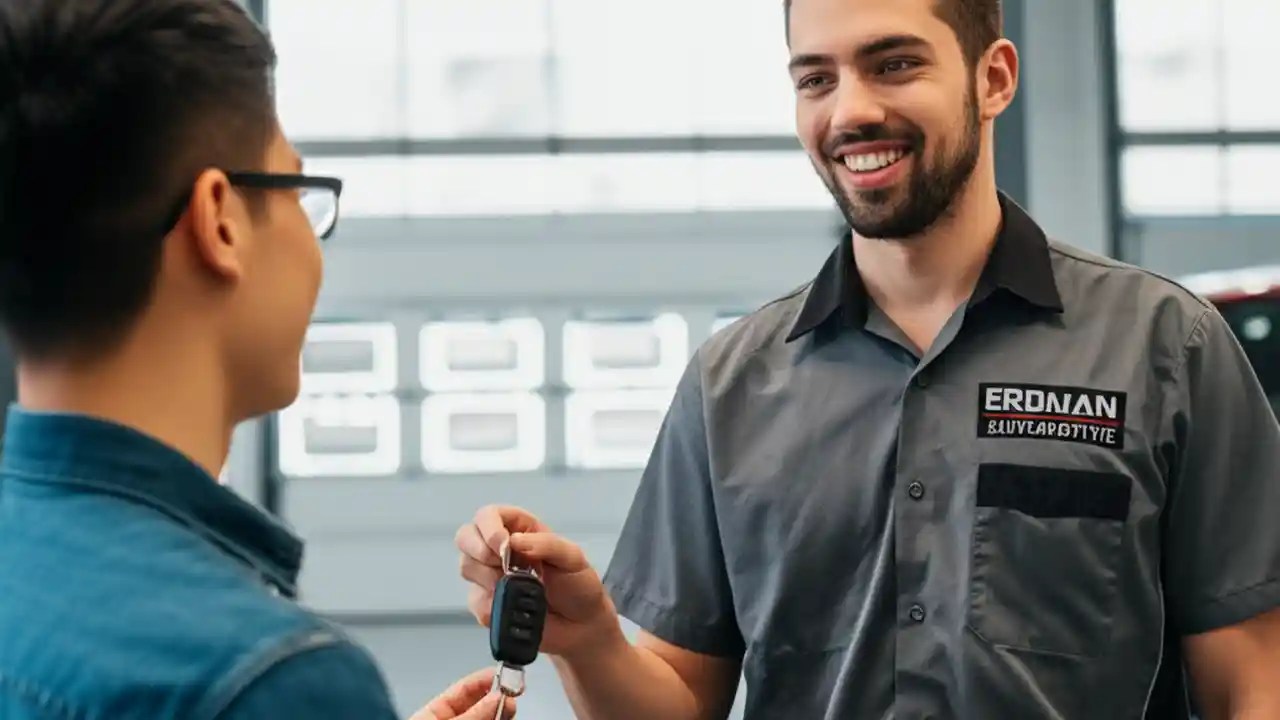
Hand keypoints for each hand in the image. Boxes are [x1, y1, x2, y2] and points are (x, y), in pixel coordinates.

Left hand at [408, 668, 514, 719]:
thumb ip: (472, 713)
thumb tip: (497, 696)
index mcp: (434, 713)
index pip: (465, 687)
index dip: (487, 677)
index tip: (507, 673)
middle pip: (482, 702)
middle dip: (499, 696)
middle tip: (514, 693)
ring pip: (491, 716)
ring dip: (502, 710)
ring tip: (509, 708)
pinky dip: (501, 719)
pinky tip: (505, 717)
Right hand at [456, 505, 620, 660]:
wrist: (581, 626)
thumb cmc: (579, 586)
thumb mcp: (572, 559)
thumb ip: (547, 545)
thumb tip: (514, 541)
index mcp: (520, 529)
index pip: (488, 515)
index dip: (488, 527)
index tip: (502, 546)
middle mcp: (499, 549)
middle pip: (465, 536)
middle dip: (478, 551)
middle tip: (502, 567)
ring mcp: (490, 576)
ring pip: (466, 567)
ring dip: (488, 578)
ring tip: (518, 589)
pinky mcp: (487, 604)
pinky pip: (475, 602)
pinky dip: (492, 606)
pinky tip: (513, 608)